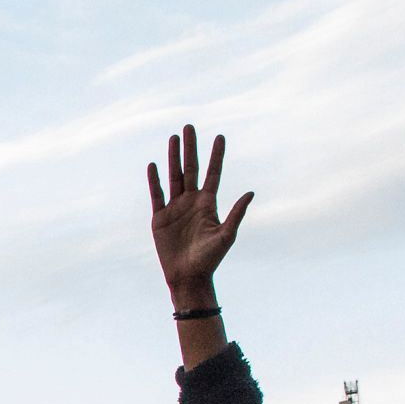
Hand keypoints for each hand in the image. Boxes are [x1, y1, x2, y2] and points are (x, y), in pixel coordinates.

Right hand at [146, 125, 251, 305]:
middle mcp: (192, 202)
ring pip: (174, 176)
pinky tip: (153, 165)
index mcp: (208, 204)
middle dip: (191, 148)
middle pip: (191, 168)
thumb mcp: (226, 236)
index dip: (216, 155)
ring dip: (173, 157)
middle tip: (190, 126)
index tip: (219, 136)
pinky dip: (155, 180)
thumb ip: (237, 213)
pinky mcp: (160, 218)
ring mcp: (175, 208)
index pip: (213, 173)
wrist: (188, 277)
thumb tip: (251, 192)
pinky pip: (157, 195)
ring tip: (173, 138)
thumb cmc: (210, 259)